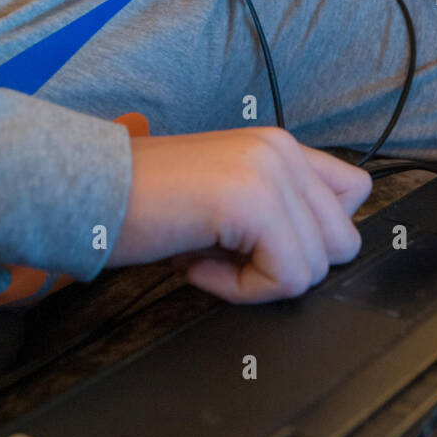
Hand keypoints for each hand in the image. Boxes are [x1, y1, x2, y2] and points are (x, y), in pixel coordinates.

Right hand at [110, 128, 372, 302]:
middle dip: (287, 265)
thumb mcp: (221, 197)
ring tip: (203, 255)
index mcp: (279, 145)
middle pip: (343, 240)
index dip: (311, 238)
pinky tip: (194, 264)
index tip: (256, 245)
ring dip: (258, 280)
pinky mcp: (253, 201)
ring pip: (317, 266)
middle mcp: (282, 149)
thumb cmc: (139, 203)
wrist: (83, 190)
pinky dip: (240, 290)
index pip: (354, 196)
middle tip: (225, 254)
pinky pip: (287, 278)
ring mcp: (271, 171)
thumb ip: (274, 210)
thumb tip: (317, 254)